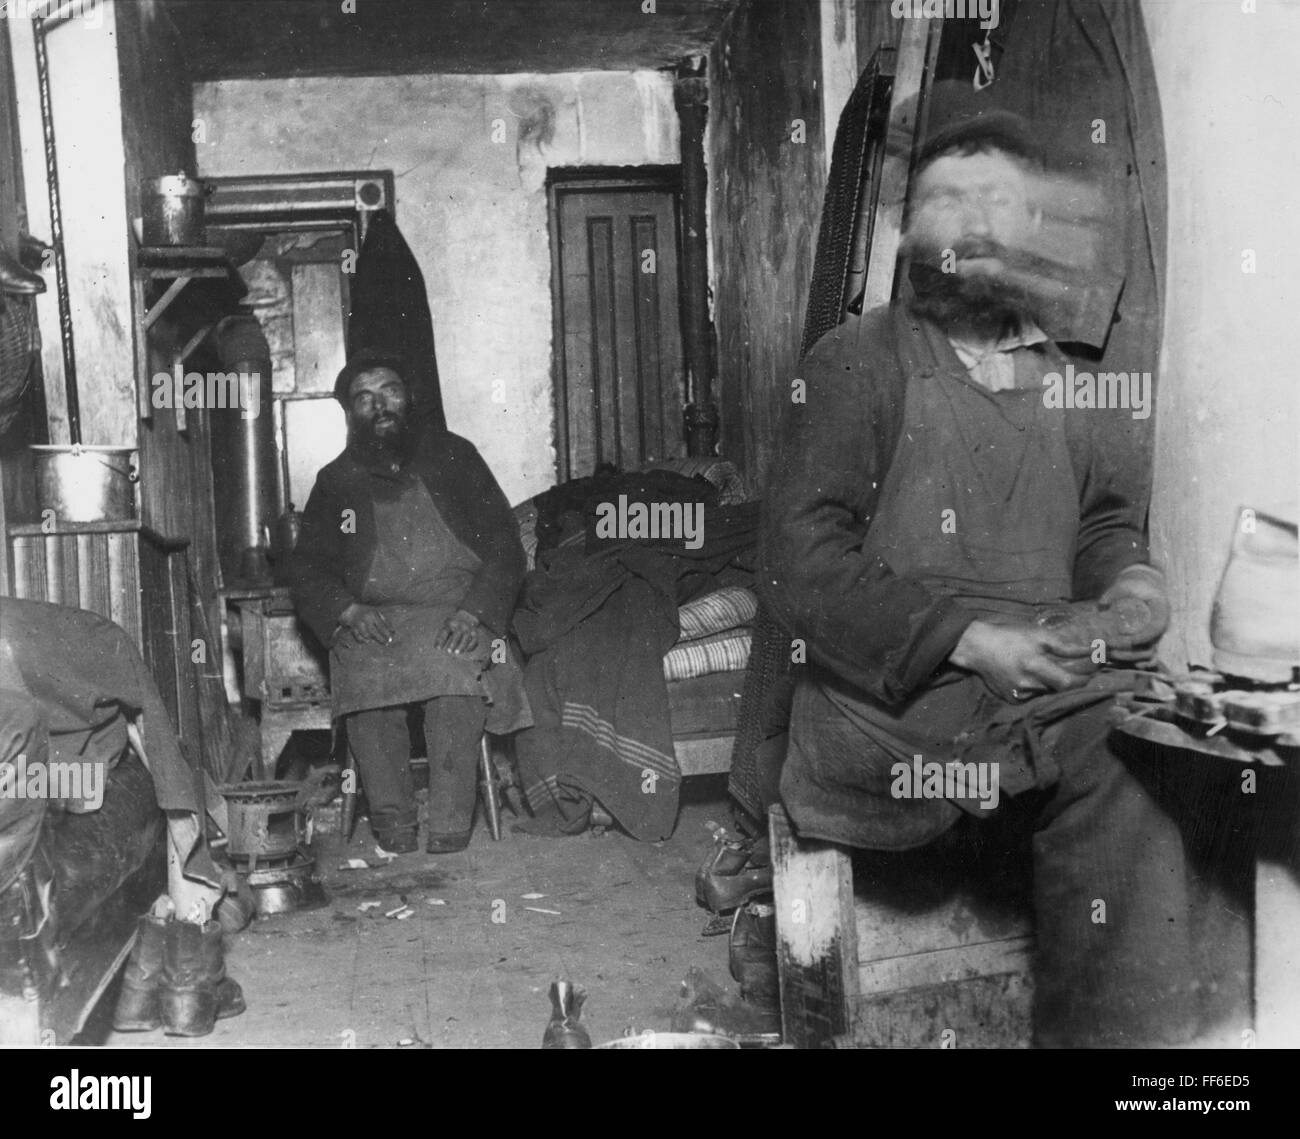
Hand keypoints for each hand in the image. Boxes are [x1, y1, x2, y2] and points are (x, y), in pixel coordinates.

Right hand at [337, 603, 393, 646]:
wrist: (349, 608)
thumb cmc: (366, 611)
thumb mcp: (376, 612)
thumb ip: (384, 620)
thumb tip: (393, 631)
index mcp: (373, 614)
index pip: (381, 626)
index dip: (386, 633)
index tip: (390, 639)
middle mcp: (366, 619)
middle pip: (374, 631)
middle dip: (380, 639)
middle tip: (386, 644)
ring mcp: (358, 624)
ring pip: (366, 635)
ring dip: (371, 639)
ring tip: (375, 642)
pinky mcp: (352, 628)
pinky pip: (357, 636)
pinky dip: (362, 640)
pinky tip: (367, 642)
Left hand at [434, 609, 480, 655]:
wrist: (467, 614)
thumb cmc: (453, 624)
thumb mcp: (446, 626)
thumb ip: (441, 636)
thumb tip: (436, 648)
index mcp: (451, 623)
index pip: (445, 632)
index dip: (441, 640)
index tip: (438, 649)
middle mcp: (460, 625)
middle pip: (457, 634)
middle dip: (453, 643)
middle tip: (449, 651)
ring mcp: (468, 628)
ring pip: (466, 638)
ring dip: (462, 646)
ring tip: (456, 653)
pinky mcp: (475, 632)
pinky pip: (474, 640)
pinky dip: (471, 646)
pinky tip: (466, 651)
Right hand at [949, 618, 1093, 701]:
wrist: (977, 647)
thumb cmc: (1009, 636)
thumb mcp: (1038, 635)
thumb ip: (1065, 646)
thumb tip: (1090, 650)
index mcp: (1035, 666)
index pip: (1069, 682)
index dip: (1083, 679)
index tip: (1092, 671)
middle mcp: (1028, 684)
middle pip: (1059, 688)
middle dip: (1070, 680)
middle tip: (1076, 669)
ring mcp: (1019, 694)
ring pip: (1046, 692)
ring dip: (1052, 682)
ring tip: (1047, 667)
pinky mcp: (1012, 699)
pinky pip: (1033, 695)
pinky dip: (1037, 687)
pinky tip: (1029, 674)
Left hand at [1098, 564, 1168, 657]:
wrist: (1143, 587)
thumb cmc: (1136, 585)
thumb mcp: (1127, 584)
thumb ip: (1115, 592)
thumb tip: (1102, 604)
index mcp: (1161, 611)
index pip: (1157, 627)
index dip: (1142, 636)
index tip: (1125, 638)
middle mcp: (1160, 626)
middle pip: (1151, 644)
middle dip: (1129, 649)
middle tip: (1108, 644)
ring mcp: (1155, 635)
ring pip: (1149, 654)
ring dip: (1130, 657)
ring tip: (1109, 653)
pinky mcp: (1148, 641)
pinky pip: (1149, 657)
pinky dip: (1139, 663)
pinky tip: (1124, 664)